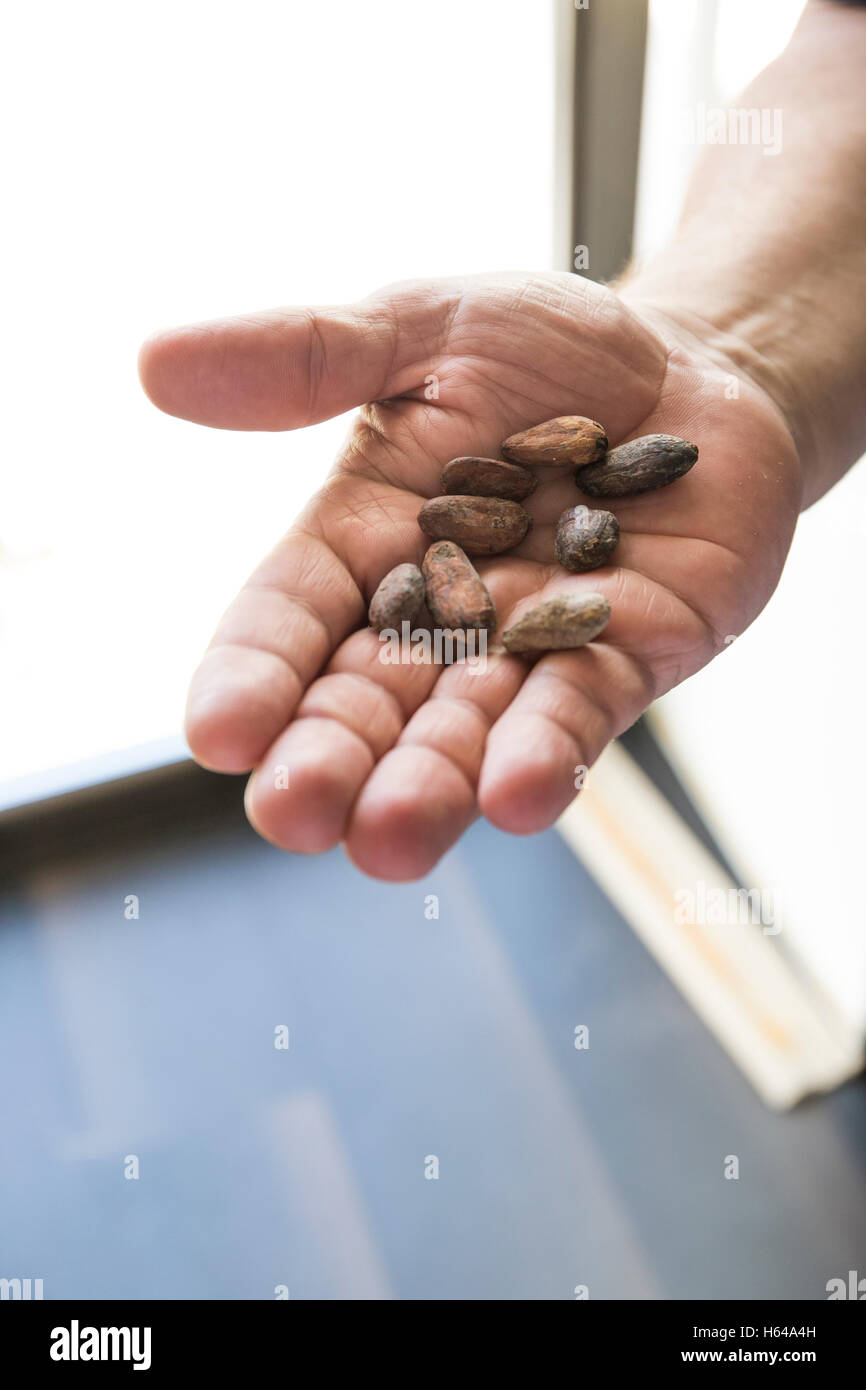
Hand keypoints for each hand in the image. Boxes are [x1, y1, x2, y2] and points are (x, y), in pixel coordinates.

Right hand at [138, 271, 801, 879]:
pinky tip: (517, 798)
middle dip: (330, 760)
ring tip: (386, 842)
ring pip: (466, 733)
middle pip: (368, 702)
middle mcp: (438, 615)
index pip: (290, 618)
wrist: (698, 365)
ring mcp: (531, 647)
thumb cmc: (548, 348)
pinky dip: (549, 755)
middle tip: (294, 816)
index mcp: (364, 542)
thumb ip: (307, 354)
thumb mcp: (422, 327)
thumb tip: (151, 363)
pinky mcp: (625, 659)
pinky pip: (581, 715)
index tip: (219, 735)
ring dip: (428, 788)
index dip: (253, 674)